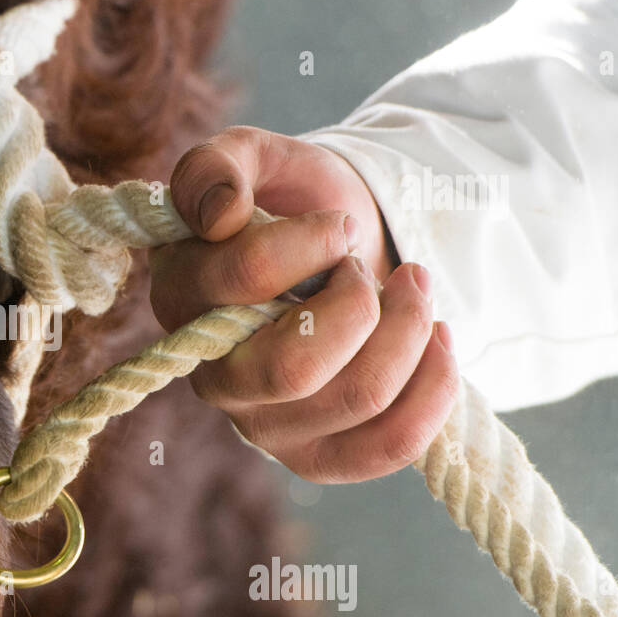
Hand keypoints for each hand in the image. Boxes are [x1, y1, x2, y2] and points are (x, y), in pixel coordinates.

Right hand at [150, 126, 459, 482]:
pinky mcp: (313, 458)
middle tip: (368, 267)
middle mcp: (211, 377)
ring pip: (355, 399)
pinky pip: (385, 448)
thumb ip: (218, 166)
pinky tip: (436, 343)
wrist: (337, 251)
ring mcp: (260, 427)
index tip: (337, 225)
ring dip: (409, 331)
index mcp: (181, 299)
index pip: (245, 280)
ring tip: (415, 290)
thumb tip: (220, 216)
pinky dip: (433, 390)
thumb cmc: (290, 204)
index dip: (313, 244)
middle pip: (295, 368)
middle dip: (363, 305)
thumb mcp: (254, 159)